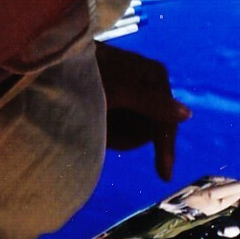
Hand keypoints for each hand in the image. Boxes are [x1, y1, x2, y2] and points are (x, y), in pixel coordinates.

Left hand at [96, 43, 189, 180]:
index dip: (165, 148)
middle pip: (151, 124)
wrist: (52, 63)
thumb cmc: (88, 75)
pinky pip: (124, 122)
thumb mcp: (120, 91)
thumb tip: (187, 114)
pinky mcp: (119, 96)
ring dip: (116, 132)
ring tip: (94, 121)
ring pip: (136, 127)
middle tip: (103, 134)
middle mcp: (150, 81)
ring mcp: (134, 89)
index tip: (164, 175)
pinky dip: (109, 128)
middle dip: (128, 135)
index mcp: (156, 75)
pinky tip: (95, 119)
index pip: (167, 119)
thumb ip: (153, 103)